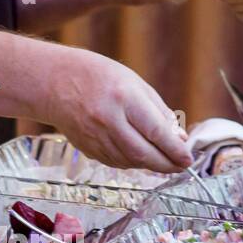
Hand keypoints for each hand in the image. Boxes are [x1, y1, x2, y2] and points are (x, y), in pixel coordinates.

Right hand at [39, 48, 191, 172]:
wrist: (54, 82)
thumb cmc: (98, 77)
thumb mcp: (134, 83)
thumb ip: (158, 111)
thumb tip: (178, 138)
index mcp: (123, 97)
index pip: (155, 131)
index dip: (174, 149)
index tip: (188, 158)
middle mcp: (108, 120)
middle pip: (143, 153)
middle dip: (166, 164)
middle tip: (181, 166)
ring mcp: (95, 137)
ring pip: (131, 162)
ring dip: (150, 165)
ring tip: (163, 160)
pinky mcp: (87, 149)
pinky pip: (116, 162)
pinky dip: (133, 163)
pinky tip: (140, 157)